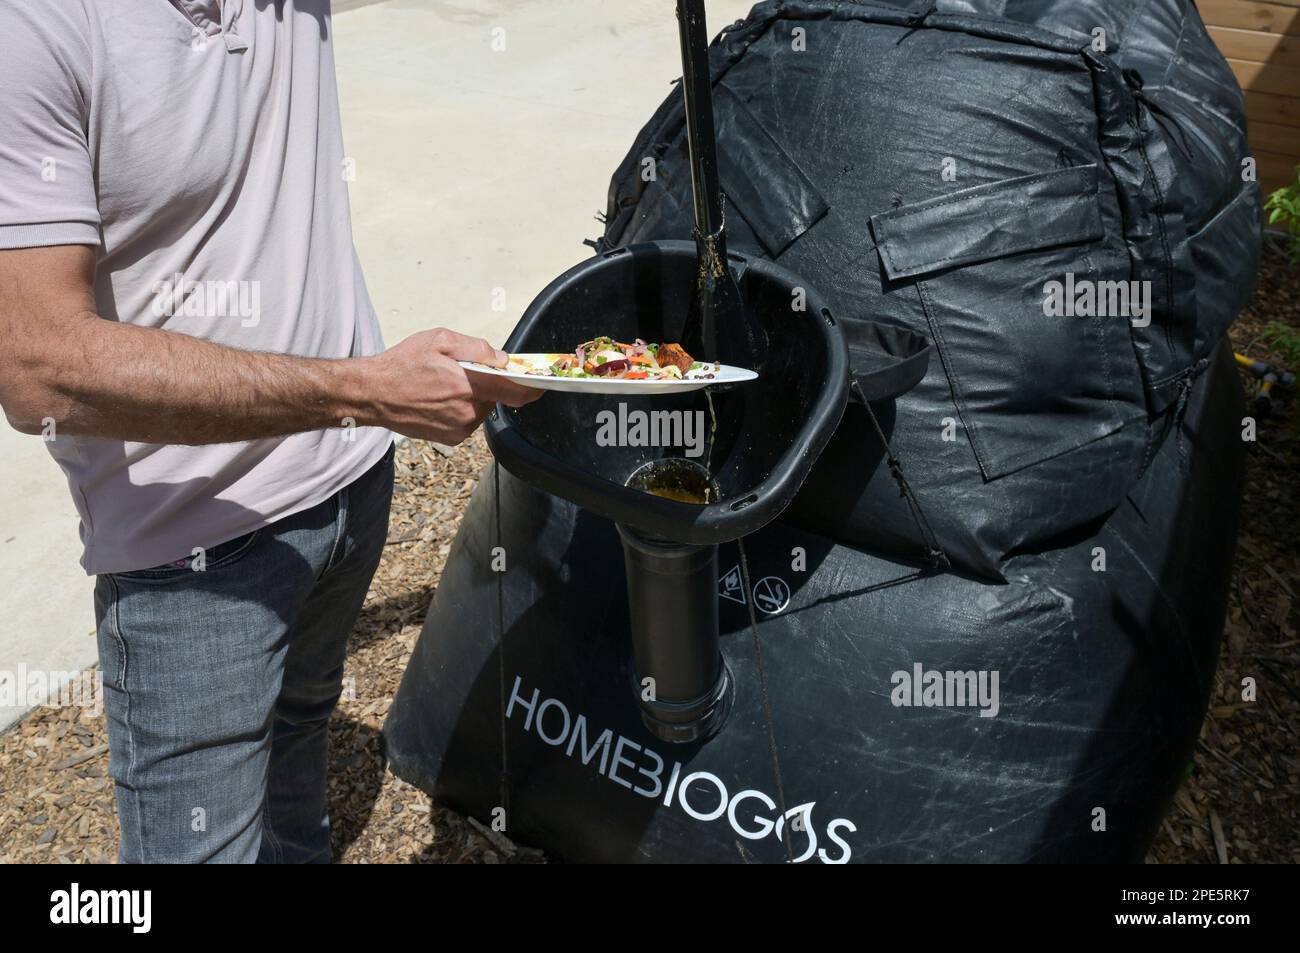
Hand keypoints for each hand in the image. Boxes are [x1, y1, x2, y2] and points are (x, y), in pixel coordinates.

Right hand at [359, 328, 541, 443]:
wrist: (373, 394)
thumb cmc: (402, 365)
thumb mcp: (440, 340)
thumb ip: (477, 348)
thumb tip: (501, 359)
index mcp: (468, 386)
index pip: (515, 391)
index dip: (532, 387)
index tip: (542, 383)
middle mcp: (468, 412)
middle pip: (495, 396)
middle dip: (486, 383)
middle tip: (462, 372)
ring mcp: (460, 428)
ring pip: (481, 408)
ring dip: (472, 396)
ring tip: (443, 385)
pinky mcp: (451, 438)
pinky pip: (468, 420)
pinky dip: (461, 409)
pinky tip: (438, 399)